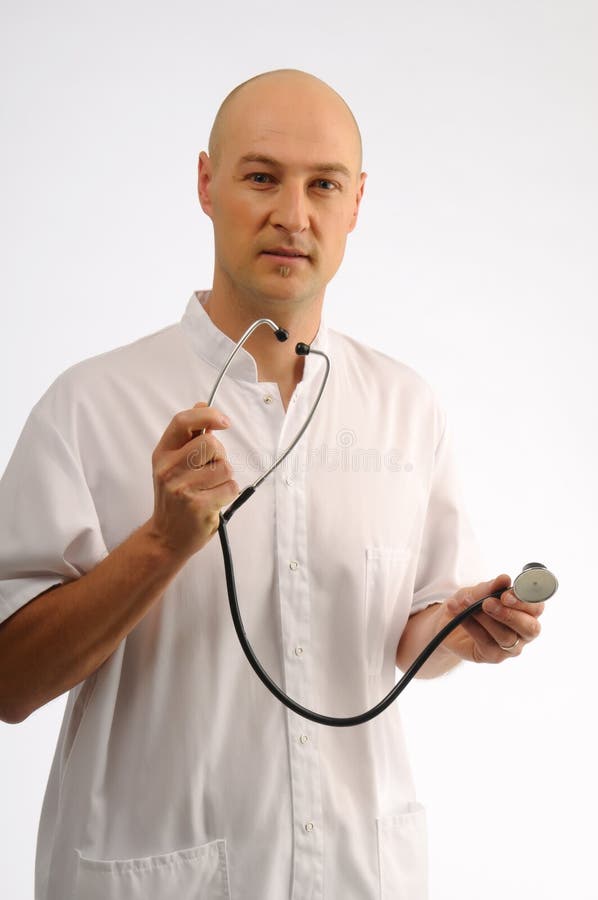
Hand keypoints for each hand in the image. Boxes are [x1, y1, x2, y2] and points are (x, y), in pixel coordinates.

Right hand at [147, 402, 238, 560]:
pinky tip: (214, 500)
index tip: (224, 422)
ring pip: (225, 467)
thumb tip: (202, 404)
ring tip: (210, 488)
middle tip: (210, 470)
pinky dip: (228, 494)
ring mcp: (182, 489)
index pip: (183, 421)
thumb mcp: (173, 463)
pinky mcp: (199, 506)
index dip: (207, 415)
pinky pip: (231, 487)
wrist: (166, 536)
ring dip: (225, 477)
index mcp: (162, 454)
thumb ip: (189, 435)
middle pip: (211, 443)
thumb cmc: (174, 497)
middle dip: (219, 455)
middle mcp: (168, 469)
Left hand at [441, 574, 544, 663]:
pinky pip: (486, 642)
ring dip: (486, 619)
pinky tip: (461, 616)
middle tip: (487, 603)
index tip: (505, 594)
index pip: (537, 607)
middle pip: (530, 628)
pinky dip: (472, 626)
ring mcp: (511, 646)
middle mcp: (524, 631)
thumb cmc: (470, 603)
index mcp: (527, 611)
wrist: (449, 621)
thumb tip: (504, 579)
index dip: (524, 601)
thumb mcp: (478, 591)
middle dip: (509, 614)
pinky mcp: (494, 656)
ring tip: (468, 605)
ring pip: (506, 637)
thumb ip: (491, 587)